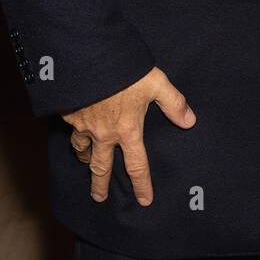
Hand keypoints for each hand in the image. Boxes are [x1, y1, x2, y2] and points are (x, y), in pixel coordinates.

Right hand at [62, 67, 195, 205]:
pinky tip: (76, 128)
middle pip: (101, 167)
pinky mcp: (69, 113)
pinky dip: (74, 133)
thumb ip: (173, 102)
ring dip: (85, 157)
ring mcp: (84, 125)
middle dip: (100, 184)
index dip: (142, 184)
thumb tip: (190, 121)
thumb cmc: (125, 71)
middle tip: (99, 197)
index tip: (144, 200)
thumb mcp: (156, 83)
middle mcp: (104, 133)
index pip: (137, 165)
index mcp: (127, 130)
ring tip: (85, 161)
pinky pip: (71, 129)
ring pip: (82, 149)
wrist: (89, 58)